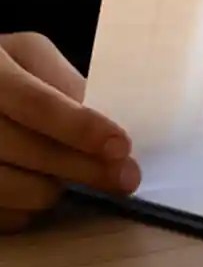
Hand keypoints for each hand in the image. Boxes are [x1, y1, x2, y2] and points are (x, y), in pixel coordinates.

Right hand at [0, 32, 138, 232]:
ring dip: (52, 190)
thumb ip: (65, 86)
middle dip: (85, 168)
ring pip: (12, 188)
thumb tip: (108, 134)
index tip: (121, 147)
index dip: (81, 128)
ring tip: (66, 177)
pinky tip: (33, 187)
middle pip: (29, 150)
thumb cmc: (2, 69)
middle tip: (126, 178)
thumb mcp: (30, 57)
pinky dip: (24, 209)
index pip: (36, 103)